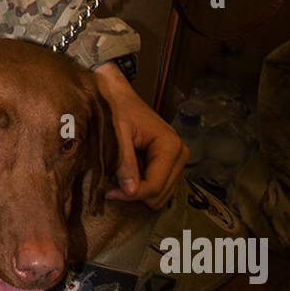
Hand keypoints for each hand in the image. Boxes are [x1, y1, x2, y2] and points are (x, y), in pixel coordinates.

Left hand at [93, 64, 187, 208]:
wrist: (117, 95)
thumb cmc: (116, 108)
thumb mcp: (117, 134)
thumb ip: (124, 162)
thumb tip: (131, 192)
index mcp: (170, 145)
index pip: (155, 187)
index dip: (131, 195)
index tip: (109, 192)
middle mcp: (180, 153)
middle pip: (160, 195)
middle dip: (135, 193)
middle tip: (112, 186)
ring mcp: (177, 159)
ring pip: (160, 194)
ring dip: (138, 190)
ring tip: (120, 176)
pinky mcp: (170, 162)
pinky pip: (157, 186)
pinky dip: (141, 185)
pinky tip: (128, 172)